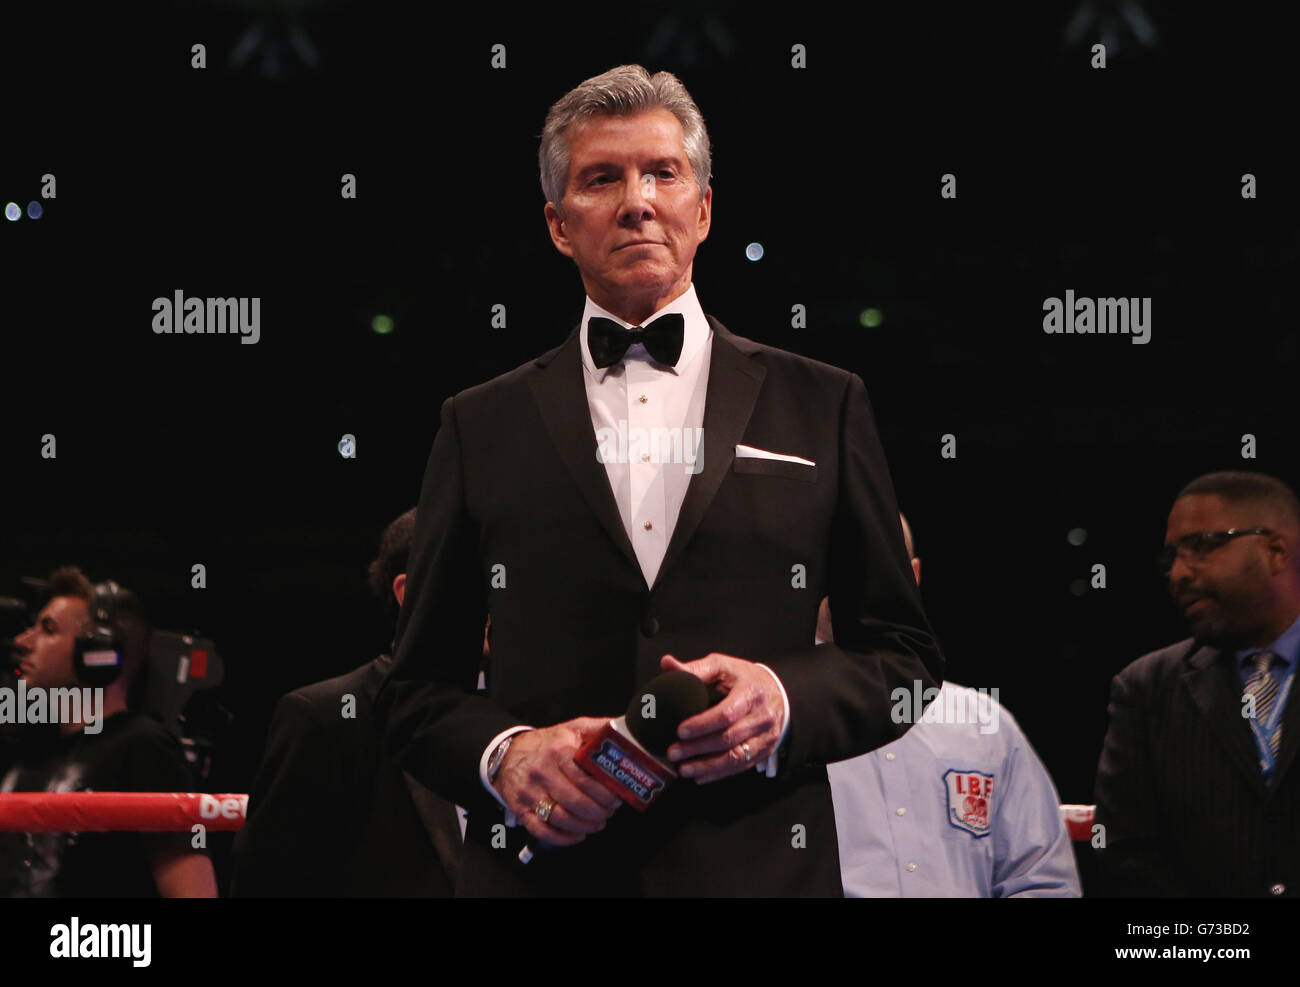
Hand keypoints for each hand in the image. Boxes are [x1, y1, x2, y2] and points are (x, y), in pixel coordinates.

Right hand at [493, 717, 622, 846]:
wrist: (508, 754)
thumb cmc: (547, 744)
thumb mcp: (573, 728)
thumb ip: (598, 730)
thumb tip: (625, 733)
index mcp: (558, 751)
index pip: (584, 778)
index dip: (604, 793)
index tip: (615, 798)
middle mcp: (542, 773)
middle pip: (575, 801)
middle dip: (598, 811)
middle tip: (609, 812)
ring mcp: (530, 793)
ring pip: (561, 819)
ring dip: (585, 826)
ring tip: (597, 823)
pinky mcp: (522, 810)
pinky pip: (543, 831)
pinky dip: (564, 838)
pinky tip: (578, 834)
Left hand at [659, 653, 784, 782]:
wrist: (777, 692)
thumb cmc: (745, 679)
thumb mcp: (724, 667)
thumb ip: (695, 669)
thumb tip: (667, 664)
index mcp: (751, 693)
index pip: (726, 713)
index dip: (702, 724)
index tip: (680, 730)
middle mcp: (762, 717)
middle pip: (728, 738)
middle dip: (698, 748)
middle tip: (674, 752)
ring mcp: (765, 737)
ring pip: (735, 757)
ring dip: (707, 766)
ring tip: (683, 769)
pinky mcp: (764, 751)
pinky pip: (740, 767)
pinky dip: (719, 773)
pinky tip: (700, 776)